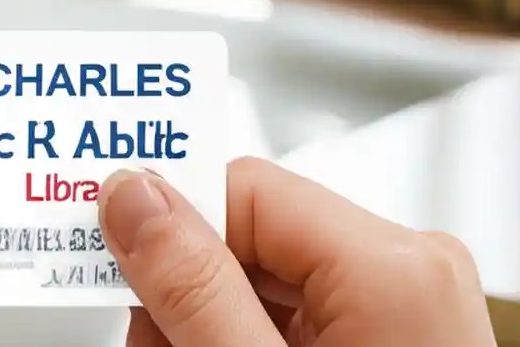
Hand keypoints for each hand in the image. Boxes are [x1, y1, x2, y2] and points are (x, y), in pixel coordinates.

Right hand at [98, 158, 496, 345]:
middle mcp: (410, 271)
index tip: (109, 259)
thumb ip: (193, 288)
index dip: (170, 223)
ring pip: (265, 281)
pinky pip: (297, 317)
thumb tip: (135, 199)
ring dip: (204, 325)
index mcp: (392, 267)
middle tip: (147, 346)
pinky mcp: (393, 338)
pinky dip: (241, 344)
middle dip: (183, 292)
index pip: (245, 189)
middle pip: (251, 237)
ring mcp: (408, 308)